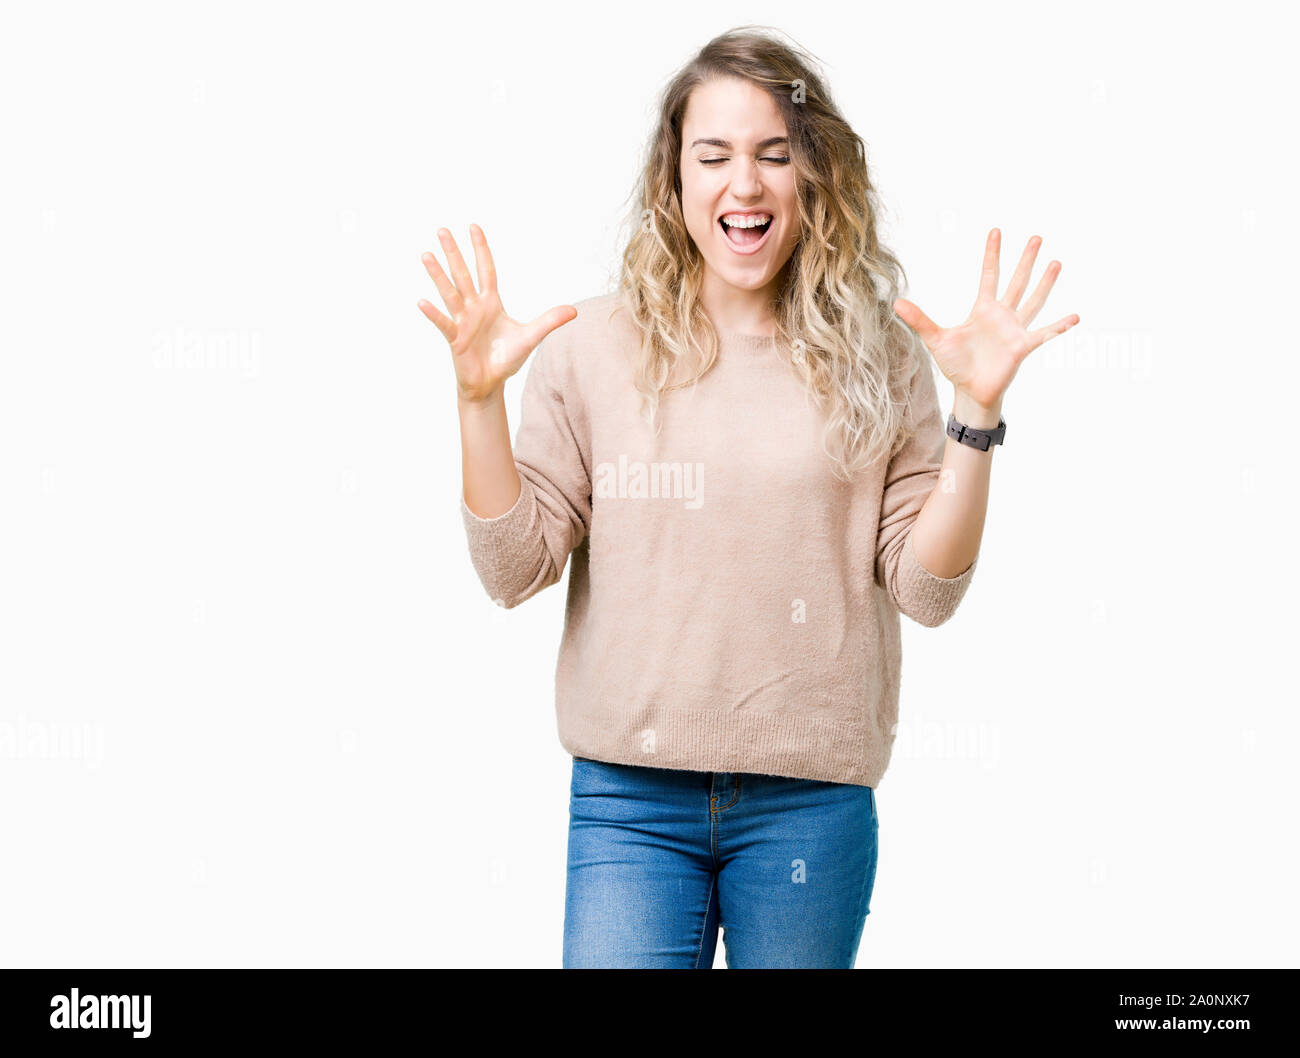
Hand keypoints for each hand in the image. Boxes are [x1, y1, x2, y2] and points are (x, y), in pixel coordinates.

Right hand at [417, 224, 576, 403]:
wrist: (490, 384)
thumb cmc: (506, 359)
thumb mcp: (531, 337)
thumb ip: (549, 321)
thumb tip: (574, 310)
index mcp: (491, 303)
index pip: (486, 270)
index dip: (481, 249)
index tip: (473, 227)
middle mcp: (474, 308)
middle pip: (463, 274)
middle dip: (454, 253)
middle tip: (442, 229)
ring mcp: (462, 322)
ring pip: (449, 293)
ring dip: (438, 275)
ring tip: (426, 255)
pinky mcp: (455, 339)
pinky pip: (444, 324)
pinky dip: (434, 314)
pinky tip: (422, 301)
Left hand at [893, 228, 1078, 411]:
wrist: (970, 391)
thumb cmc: (956, 365)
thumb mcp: (936, 339)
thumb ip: (919, 320)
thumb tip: (896, 303)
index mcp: (983, 310)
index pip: (989, 275)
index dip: (992, 254)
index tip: (996, 231)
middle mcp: (1002, 316)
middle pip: (1016, 281)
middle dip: (1026, 260)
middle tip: (1036, 237)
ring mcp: (1015, 330)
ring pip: (1033, 300)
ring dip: (1045, 283)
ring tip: (1056, 263)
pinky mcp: (1023, 347)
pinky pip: (1044, 333)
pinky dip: (1059, 326)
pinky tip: (1076, 316)